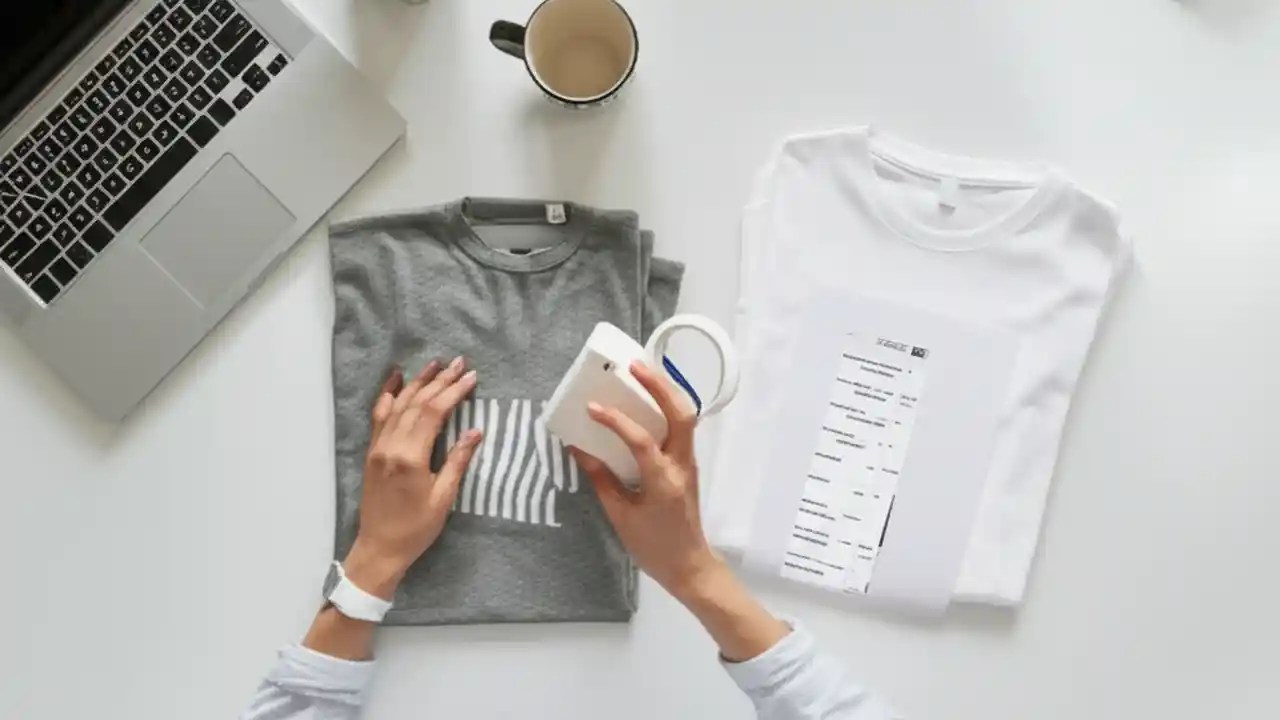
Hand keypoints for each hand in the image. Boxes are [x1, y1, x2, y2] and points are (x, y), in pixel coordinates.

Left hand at [343, 357, 481, 599]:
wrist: (380, 548)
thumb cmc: (416, 528)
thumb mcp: (443, 497)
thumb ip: (457, 461)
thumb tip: (475, 431)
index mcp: (410, 457)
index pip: (434, 413)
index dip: (453, 392)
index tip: (471, 377)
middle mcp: (390, 446)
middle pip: (416, 404)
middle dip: (439, 381)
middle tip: (458, 363)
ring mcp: (378, 447)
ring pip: (398, 405)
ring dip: (417, 382)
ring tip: (435, 364)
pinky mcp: (372, 451)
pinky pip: (379, 416)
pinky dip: (388, 394)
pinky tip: (397, 379)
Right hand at [574, 360, 789, 661]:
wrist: (689, 565)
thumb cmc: (653, 546)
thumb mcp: (620, 516)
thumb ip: (601, 480)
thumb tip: (579, 449)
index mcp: (663, 482)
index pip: (642, 442)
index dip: (617, 422)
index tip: (592, 408)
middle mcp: (682, 466)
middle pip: (681, 415)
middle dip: (660, 386)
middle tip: (633, 366)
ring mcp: (689, 463)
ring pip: (687, 417)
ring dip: (667, 391)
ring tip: (642, 371)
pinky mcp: (688, 464)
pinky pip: (681, 428)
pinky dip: (668, 407)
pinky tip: (650, 398)